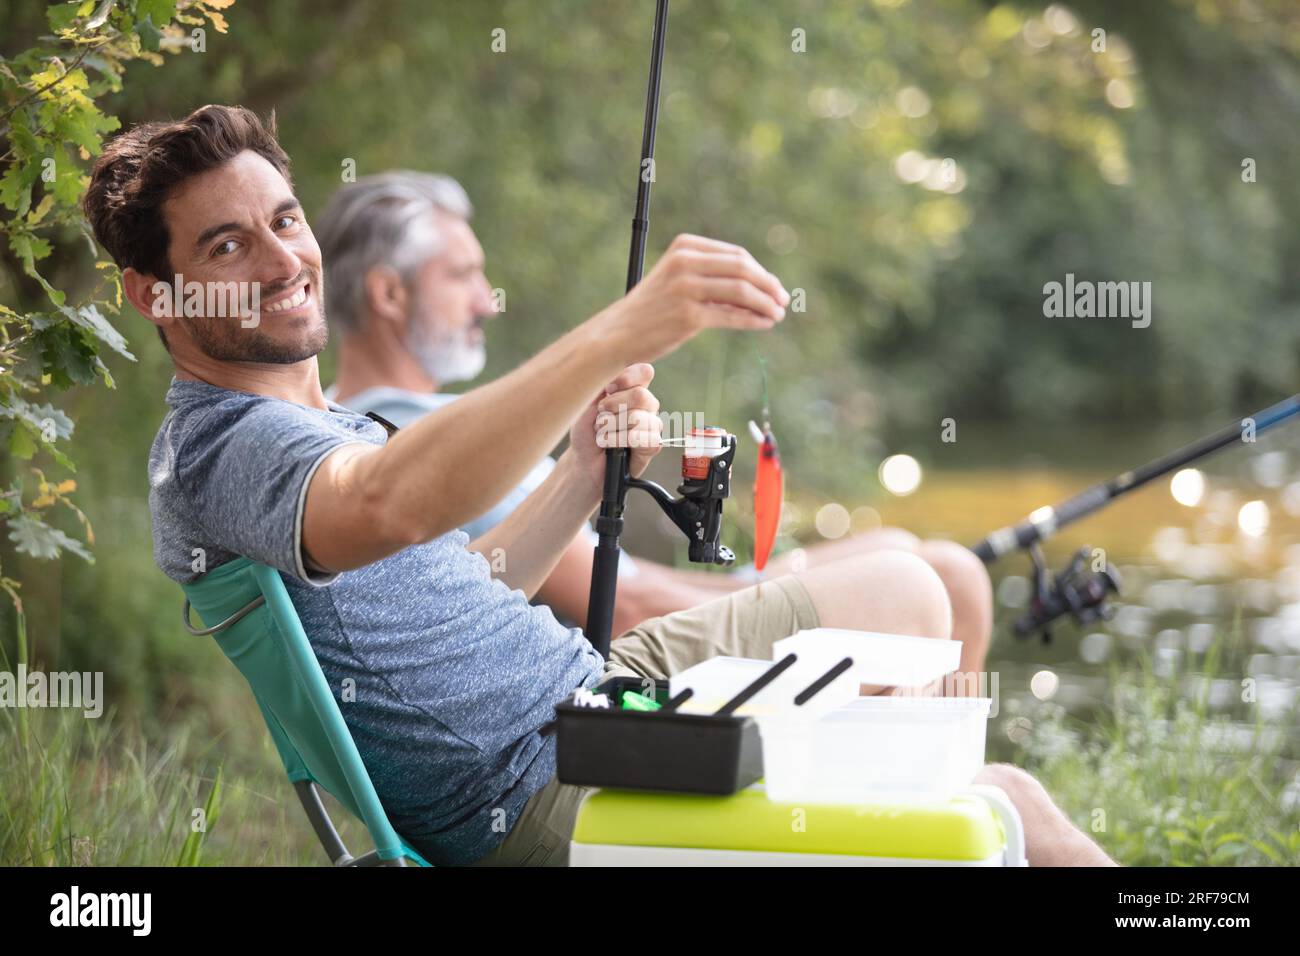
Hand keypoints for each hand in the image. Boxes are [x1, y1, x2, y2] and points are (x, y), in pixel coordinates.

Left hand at [568, 363, 662, 498]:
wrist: (584, 461)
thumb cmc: (586, 431)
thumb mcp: (585, 404)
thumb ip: (600, 387)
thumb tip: (611, 377)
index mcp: (632, 388)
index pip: (644, 371)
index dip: (627, 378)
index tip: (608, 389)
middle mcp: (645, 404)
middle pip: (641, 395)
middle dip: (614, 406)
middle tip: (600, 416)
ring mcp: (651, 424)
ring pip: (640, 418)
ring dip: (613, 427)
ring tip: (602, 433)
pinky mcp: (652, 445)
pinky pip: (644, 438)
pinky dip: (620, 441)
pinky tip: (610, 444)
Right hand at [602, 234, 789, 362]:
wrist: (619, 333)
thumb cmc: (653, 308)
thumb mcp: (678, 278)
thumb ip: (710, 273)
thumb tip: (758, 282)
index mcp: (686, 247)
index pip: (736, 255)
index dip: (761, 272)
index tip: (774, 287)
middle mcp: (686, 262)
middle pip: (742, 268)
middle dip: (768, 285)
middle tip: (783, 300)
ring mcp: (686, 288)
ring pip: (741, 291)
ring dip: (765, 304)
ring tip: (777, 314)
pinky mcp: (689, 315)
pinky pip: (732, 316)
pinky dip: (754, 320)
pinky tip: (764, 324)